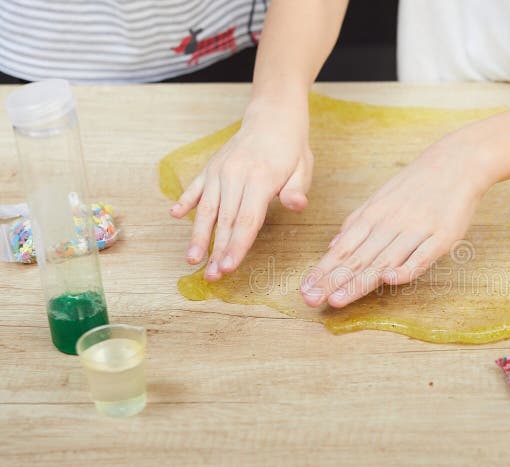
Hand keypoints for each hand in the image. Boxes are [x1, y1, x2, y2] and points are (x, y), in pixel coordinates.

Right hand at [170, 92, 312, 280]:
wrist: (273, 115)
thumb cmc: (291, 148)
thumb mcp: (302, 168)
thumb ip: (296, 189)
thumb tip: (296, 206)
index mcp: (261, 179)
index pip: (247, 221)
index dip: (237, 246)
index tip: (228, 267)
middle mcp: (235, 175)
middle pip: (225, 220)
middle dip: (217, 250)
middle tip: (211, 276)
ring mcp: (220, 171)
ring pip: (207, 208)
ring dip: (198, 235)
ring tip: (191, 259)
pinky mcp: (211, 167)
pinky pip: (195, 187)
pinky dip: (185, 200)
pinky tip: (174, 215)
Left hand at [300, 135, 491, 307]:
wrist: (458, 161)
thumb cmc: (418, 183)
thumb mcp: (382, 198)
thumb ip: (358, 223)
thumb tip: (333, 246)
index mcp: (374, 215)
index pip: (344, 248)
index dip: (323, 269)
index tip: (305, 289)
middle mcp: (391, 223)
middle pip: (358, 257)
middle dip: (332, 280)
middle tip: (311, 300)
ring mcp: (417, 229)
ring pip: (384, 259)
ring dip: (359, 281)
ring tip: (338, 299)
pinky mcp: (443, 235)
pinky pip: (423, 255)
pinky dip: (407, 267)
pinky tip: (390, 280)